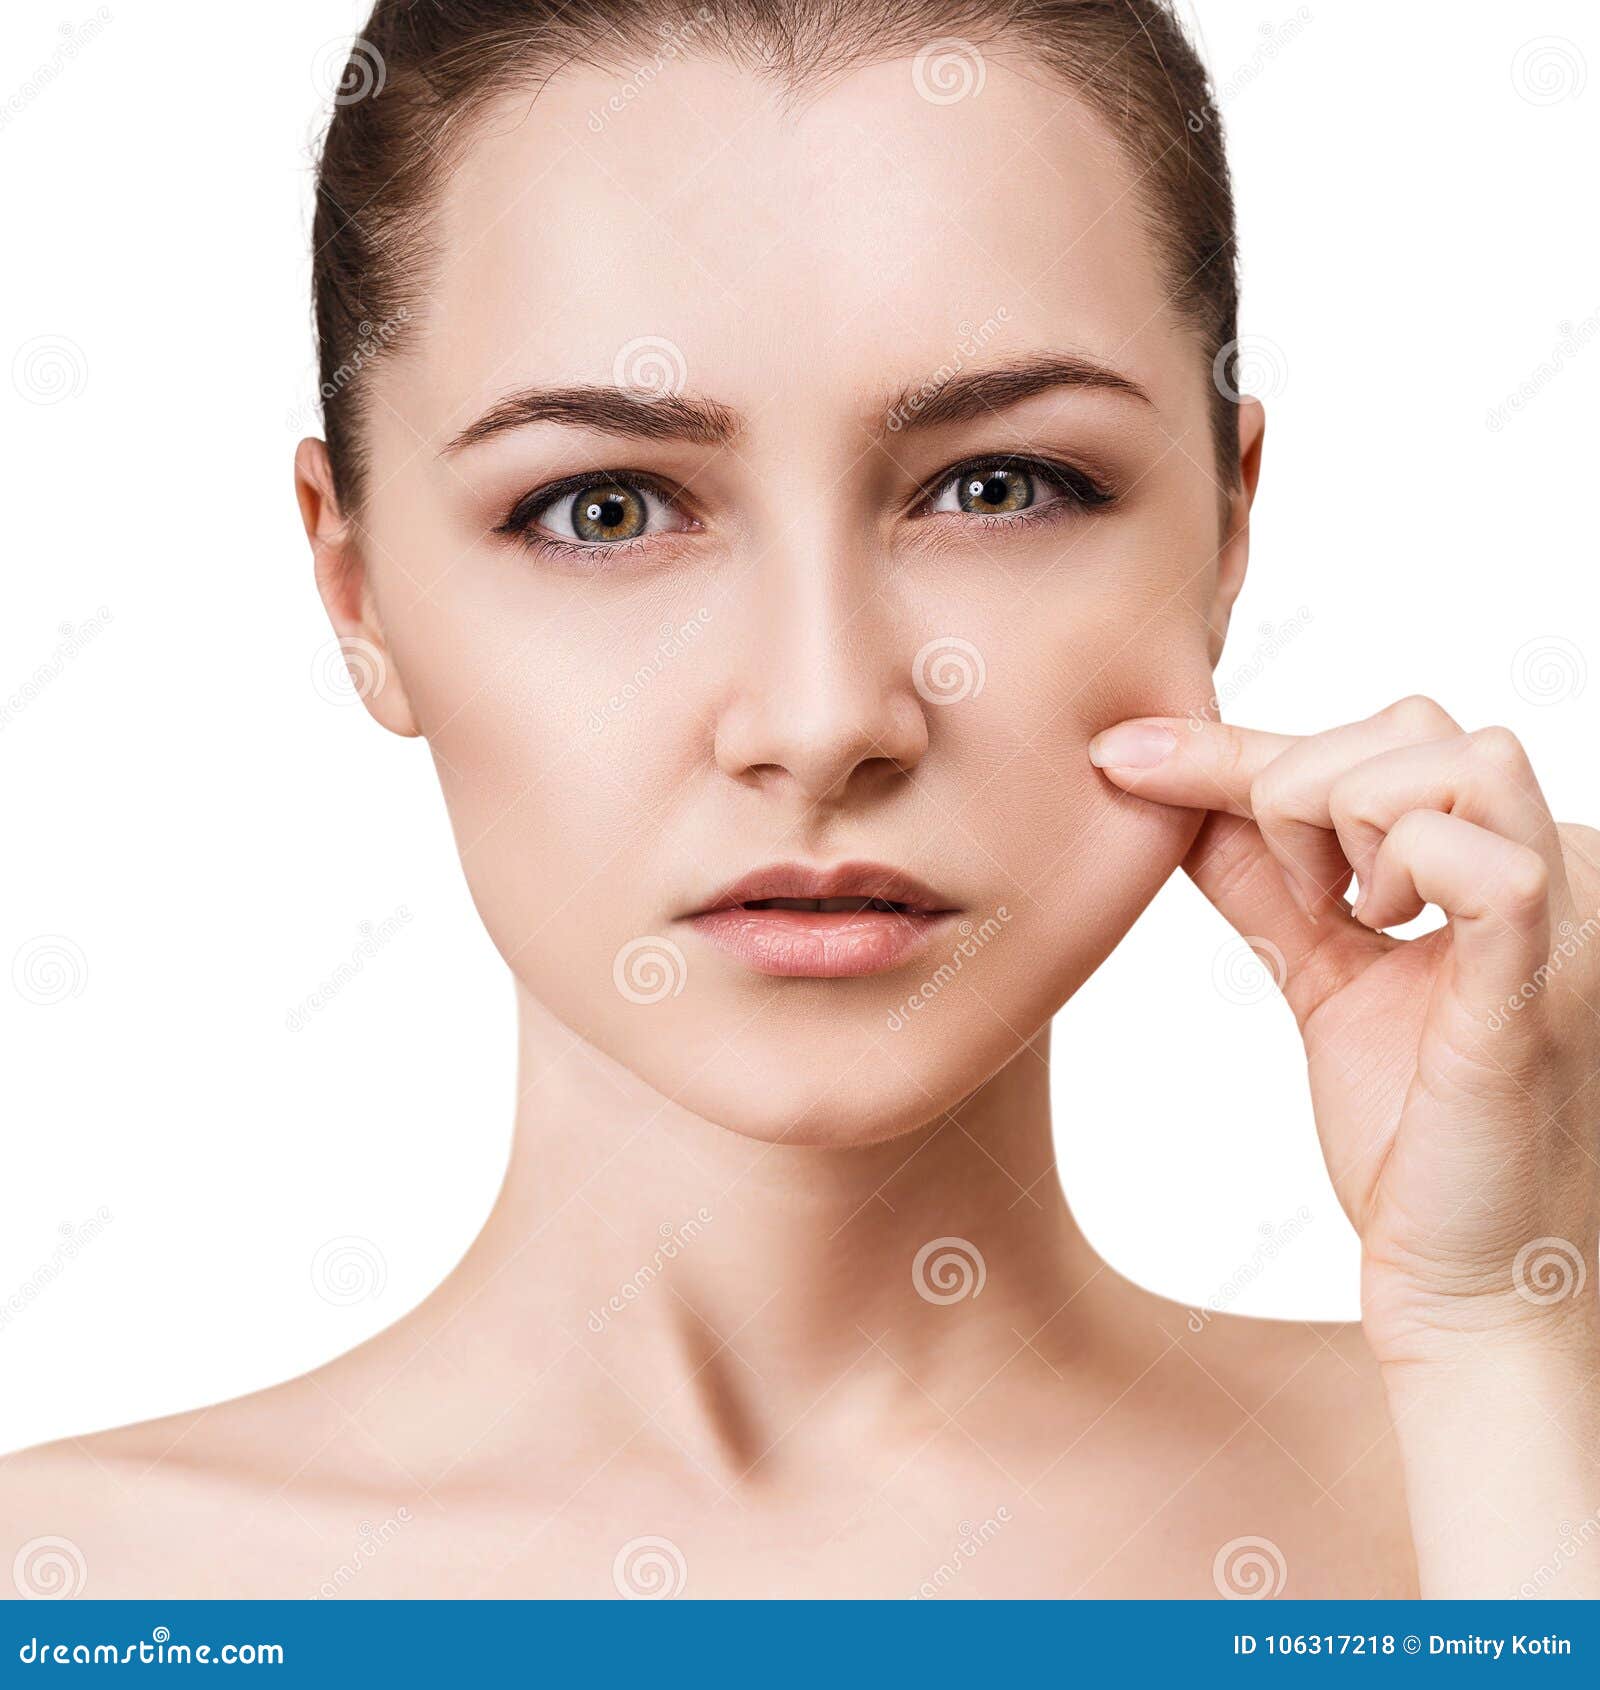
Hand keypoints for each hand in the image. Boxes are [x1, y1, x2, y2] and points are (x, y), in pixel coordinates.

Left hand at [1089, 696, 1599, 1372]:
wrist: (1466, 1282)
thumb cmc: (1413, 1139)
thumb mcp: (1323, 976)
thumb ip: (1266, 886)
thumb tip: (1174, 797)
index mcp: (1505, 858)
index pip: (1377, 742)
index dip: (1236, 748)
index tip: (1121, 753)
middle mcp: (1559, 866)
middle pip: (1413, 725)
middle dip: (1299, 788)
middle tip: (1296, 902)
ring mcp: (1569, 919)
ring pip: (1457, 760)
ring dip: (1349, 823)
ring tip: (1341, 918)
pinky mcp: (1545, 986)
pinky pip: (1489, 865)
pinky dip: (1405, 868)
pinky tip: (1381, 931)